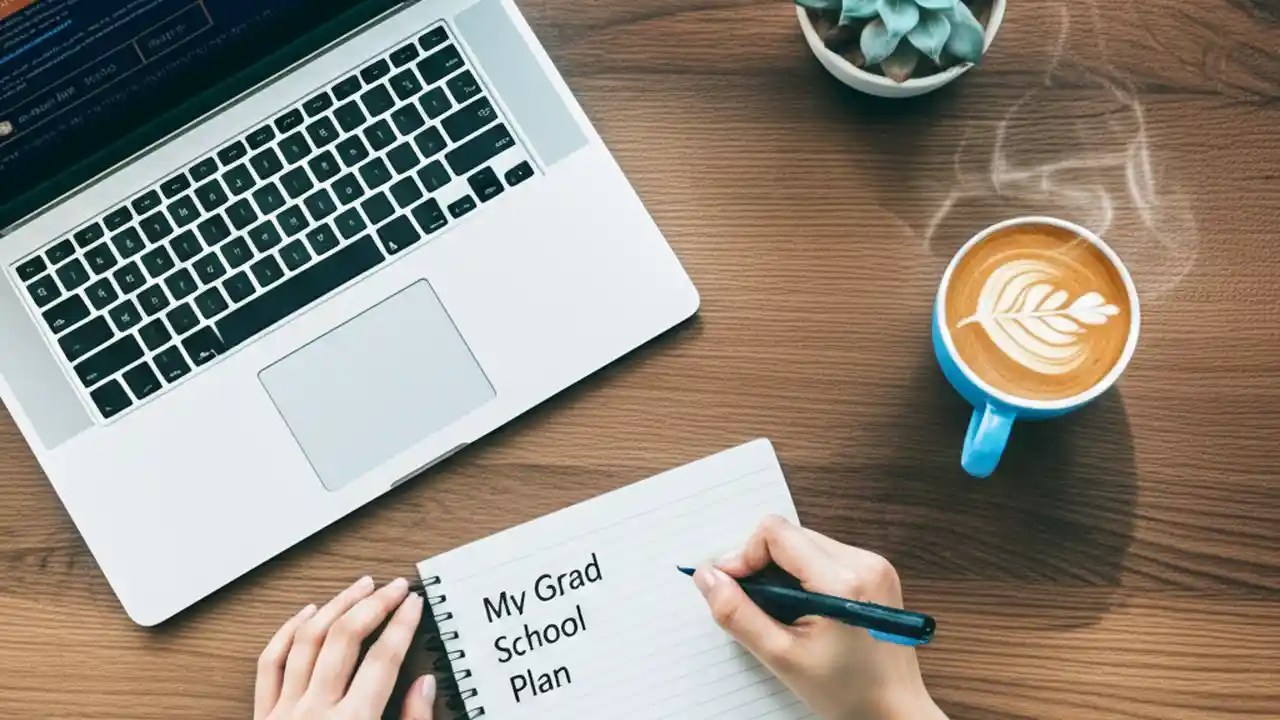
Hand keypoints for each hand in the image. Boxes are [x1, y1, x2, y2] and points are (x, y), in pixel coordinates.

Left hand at [255, 576, 435, 719]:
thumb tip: (424, 685)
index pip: (384, 659)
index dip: (403, 625)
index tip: (414, 603)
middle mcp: (316, 712)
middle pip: (346, 638)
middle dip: (374, 604)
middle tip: (394, 587)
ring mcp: (285, 711)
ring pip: (308, 640)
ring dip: (336, 607)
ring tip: (358, 588)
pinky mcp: (263, 716)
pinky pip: (271, 663)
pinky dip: (288, 632)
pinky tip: (306, 613)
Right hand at [694, 516, 945, 719]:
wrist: (896, 713)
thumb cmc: (848, 693)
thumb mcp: (781, 657)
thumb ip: (738, 614)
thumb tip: (707, 577)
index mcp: (843, 581)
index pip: (775, 533)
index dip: (743, 555)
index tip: (730, 587)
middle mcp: (864, 562)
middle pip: (789, 535)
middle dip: (761, 565)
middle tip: (754, 606)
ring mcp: (874, 565)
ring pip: (805, 543)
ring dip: (782, 571)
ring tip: (782, 614)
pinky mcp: (876, 572)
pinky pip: (824, 556)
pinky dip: (803, 576)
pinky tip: (804, 610)